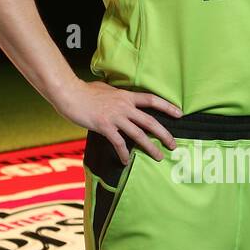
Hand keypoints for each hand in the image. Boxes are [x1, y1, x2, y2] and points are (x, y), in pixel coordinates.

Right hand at [55, 79, 182, 163]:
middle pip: (150, 121)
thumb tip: (118, 94)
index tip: (180, 114)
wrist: (69, 93)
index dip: (167, 107)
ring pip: (138, 134)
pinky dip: (123, 154)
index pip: (151, 100)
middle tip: (173, 145)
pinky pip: (118, 143)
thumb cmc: (84, 90)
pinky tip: (126, 161)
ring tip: (159, 156)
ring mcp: (115, 117)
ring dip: (150, 147)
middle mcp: (124, 106)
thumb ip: (115, 94)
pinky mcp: (105, 126)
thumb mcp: (105, 88)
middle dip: (164, 134)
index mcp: (126, 96)